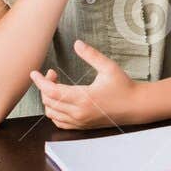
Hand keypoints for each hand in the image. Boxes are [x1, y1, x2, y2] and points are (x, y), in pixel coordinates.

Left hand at [31, 39, 145, 129]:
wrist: (135, 106)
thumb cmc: (124, 87)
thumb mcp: (108, 67)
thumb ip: (91, 55)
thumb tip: (77, 44)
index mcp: (83, 98)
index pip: (51, 91)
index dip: (40, 81)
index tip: (35, 73)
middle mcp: (79, 112)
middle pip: (48, 101)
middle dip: (45, 86)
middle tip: (53, 74)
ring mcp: (80, 121)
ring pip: (51, 113)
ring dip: (48, 99)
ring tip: (56, 86)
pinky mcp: (82, 126)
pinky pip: (60, 122)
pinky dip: (54, 112)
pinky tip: (60, 101)